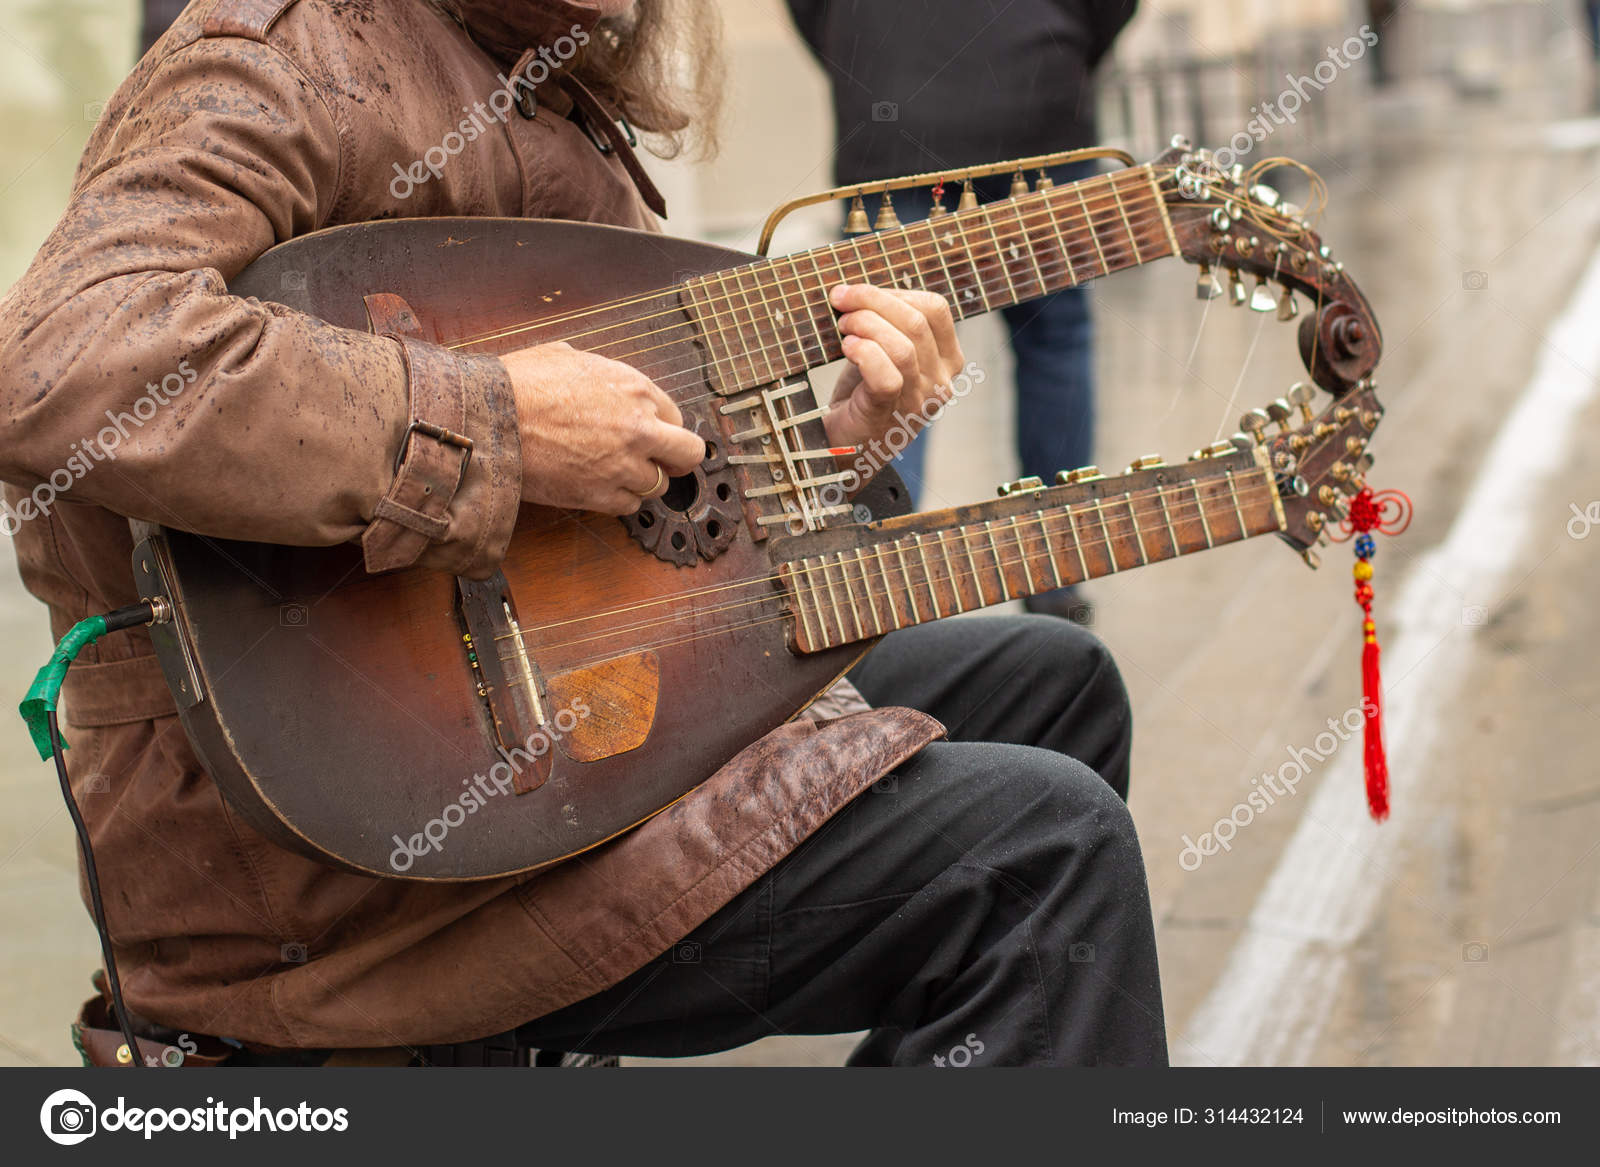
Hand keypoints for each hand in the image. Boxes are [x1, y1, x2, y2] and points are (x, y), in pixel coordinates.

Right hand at [501, 342, 705, 513]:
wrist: (492, 420)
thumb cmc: (520, 384)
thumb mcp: (567, 357)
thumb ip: (600, 373)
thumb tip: (600, 379)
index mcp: (635, 388)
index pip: (677, 417)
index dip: (662, 426)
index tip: (652, 433)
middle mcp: (639, 428)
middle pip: (688, 455)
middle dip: (677, 458)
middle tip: (661, 460)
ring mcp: (623, 465)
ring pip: (659, 486)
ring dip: (641, 480)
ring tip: (615, 471)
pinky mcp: (601, 495)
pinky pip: (628, 506)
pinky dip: (618, 499)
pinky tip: (599, 485)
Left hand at [824, 284, 963, 449]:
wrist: (845, 449)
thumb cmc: (864, 395)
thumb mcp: (886, 354)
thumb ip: (887, 323)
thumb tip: (859, 289)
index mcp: (948, 360)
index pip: (936, 309)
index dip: (894, 292)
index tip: (857, 291)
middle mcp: (941, 382)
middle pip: (916, 322)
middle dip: (871, 301)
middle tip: (841, 303)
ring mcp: (919, 402)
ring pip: (903, 347)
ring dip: (864, 325)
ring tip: (842, 327)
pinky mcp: (889, 416)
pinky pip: (887, 376)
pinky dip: (864, 353)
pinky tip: (847, 348)